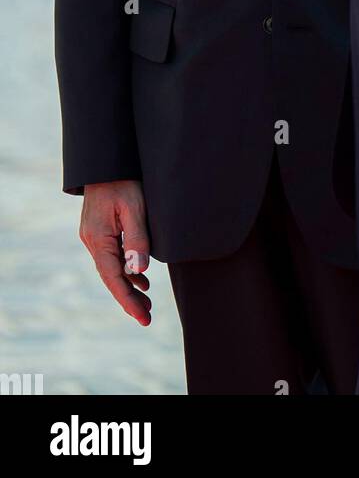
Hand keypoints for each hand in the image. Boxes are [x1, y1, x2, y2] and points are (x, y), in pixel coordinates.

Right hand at [80, 180, 151, 325]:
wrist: (107, 160)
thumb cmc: (123, 180)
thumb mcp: (134, 207)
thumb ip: (137, 238)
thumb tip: (138, 271)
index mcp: (99, 239)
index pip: (114, 278)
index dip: (128, 300)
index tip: (143, 318)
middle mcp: (93, 241)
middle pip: (111, 278)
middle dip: (129, 299)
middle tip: (147, 318)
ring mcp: (96, 236)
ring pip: (113, 269)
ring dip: (129, 286)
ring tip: (146, 304)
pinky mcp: (102, 230)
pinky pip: (114, 257)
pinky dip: (127, 270)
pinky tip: (141, 279)